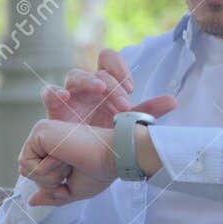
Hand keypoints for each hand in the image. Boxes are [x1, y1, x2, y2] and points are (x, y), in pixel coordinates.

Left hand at [18, 120, 117, 206]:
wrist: (113, 158)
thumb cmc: (99, 172)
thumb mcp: (72, 190)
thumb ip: (51, 195)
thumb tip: (31, 201)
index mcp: (53, 146)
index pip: (35, 173)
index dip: (51, 185)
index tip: (70, 180)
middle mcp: (45, 136)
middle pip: (27, 171)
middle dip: (48, 183)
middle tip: (69, 172)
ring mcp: (41, 131)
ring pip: (25, 168)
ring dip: (48, 177)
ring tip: (67, 164)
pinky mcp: (39, 131)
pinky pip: (26, 163)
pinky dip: (46, 170)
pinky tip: (63, 158)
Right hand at [41, 48, 176, 127]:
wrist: (85, 163)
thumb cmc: (106, 137)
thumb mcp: (127, 124)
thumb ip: (148, 111)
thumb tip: (173, 101)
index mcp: (104, 85)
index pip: (107, 59)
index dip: (118, 66)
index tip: (130, 86)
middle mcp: (87, 87)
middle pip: (96, 72)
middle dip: (112, 85)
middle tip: (124, 104)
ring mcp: (69, 96)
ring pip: (74, 76)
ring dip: (88, 80)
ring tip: (100, 89)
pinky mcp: (54, 110)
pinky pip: (49, 93)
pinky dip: (54, 92)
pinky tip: (63, 96)